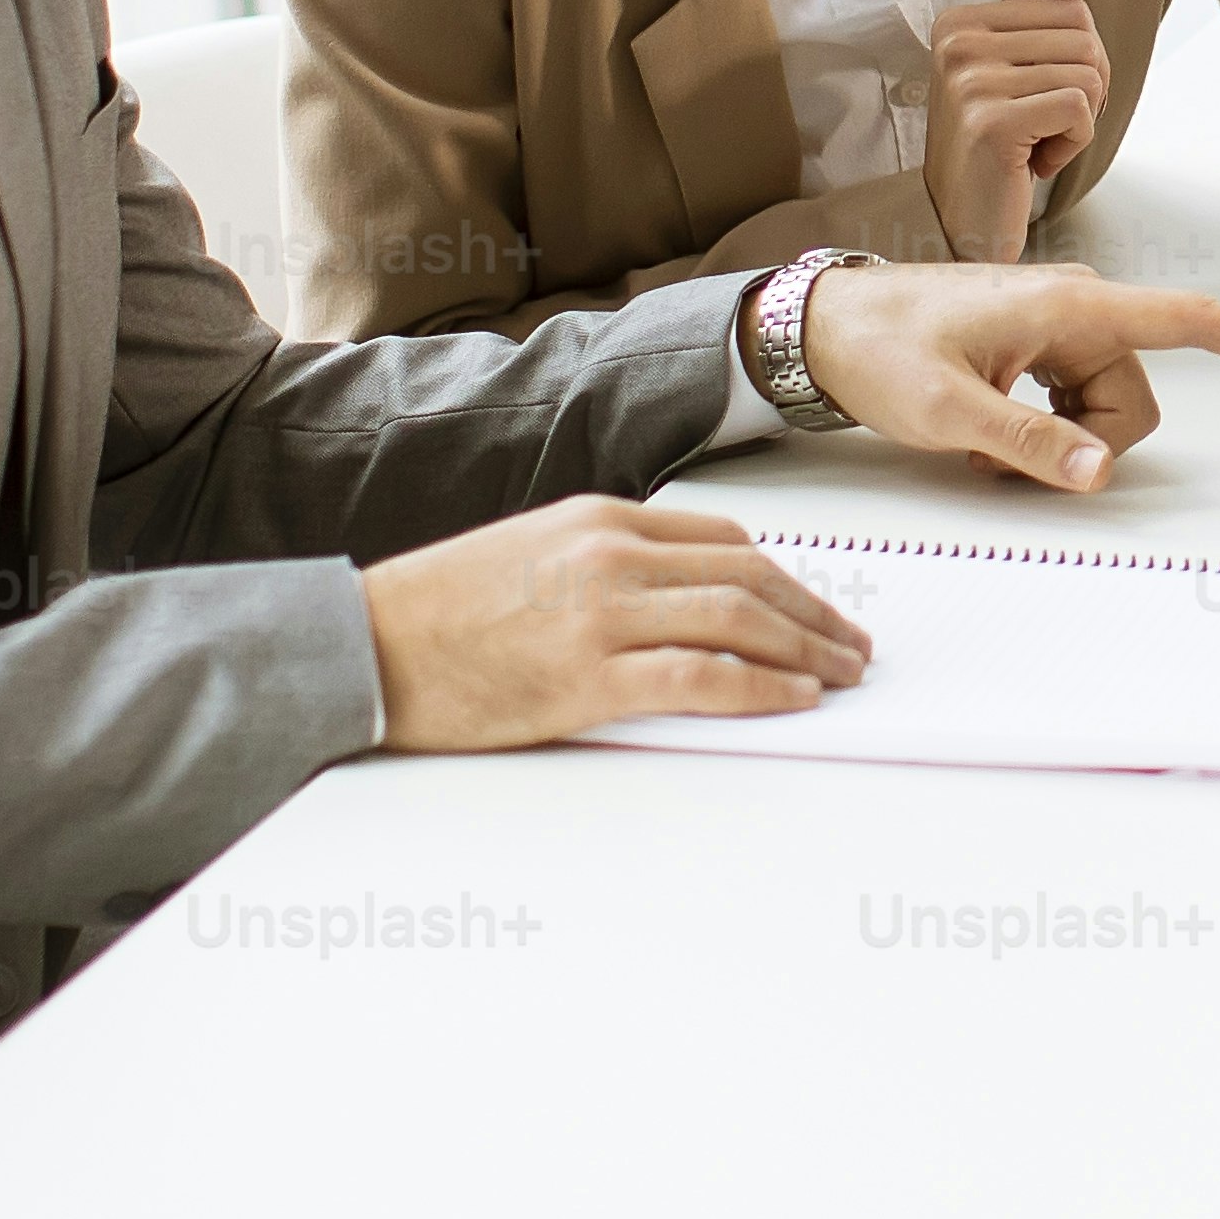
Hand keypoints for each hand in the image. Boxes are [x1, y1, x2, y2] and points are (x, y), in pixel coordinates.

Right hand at [361, 497, 871, 751]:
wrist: (365, 647)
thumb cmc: (440, 611)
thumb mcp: (532, 553)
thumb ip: (604, 562)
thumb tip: (679, 596)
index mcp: (598, 519)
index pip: (721, 541)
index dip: (784, 577)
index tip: (815, 606)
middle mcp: (609, 555)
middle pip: (747, 577)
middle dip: (814, 613)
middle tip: (853, 644)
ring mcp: (599, 615)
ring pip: (737, 620)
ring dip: (805, 650)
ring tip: (842, 674)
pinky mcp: (585, 677)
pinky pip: (699, 678)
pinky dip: (760, 688)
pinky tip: (793, 699)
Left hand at [790, 259, 1219, 487]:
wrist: (823, 324)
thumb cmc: (878, 348)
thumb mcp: (946, 410)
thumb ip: (1027, 444)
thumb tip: (1099, 472)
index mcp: (1069, 306)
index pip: (1189, 320)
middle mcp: (1075, 307)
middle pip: (1134, 397)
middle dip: (1087, 444)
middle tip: (999, 455)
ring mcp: (1058, 325)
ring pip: (1104, 407)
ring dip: (1057, 440)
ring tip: (981, 440)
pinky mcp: (1038, 342)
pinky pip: (1074, 400)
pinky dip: (1041, 428)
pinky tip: (986, 431)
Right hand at [923, 0, 1109, 257]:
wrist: (961, 222)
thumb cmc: (992, 147)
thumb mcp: (1007, 72)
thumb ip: (1034, 16)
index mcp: (958, 22)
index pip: (1070, 7)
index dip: (1078, 58)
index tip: (1038, 96)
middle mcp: (958, 44)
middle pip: (1085, 37)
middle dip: (1085, 88)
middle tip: (1044, 125)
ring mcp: (971, 82)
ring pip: (1089, 74)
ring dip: (1078, 121)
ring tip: (1035, 144)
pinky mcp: (993, 122)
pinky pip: (1080, 109)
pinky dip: (1074, 144)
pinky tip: (1037, 163)